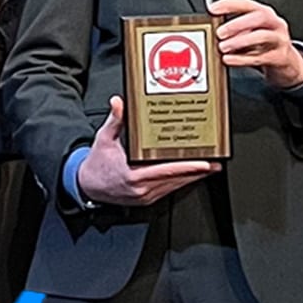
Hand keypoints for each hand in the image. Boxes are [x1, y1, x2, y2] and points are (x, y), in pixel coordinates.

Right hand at [75, 96, 214, 206]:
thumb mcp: (104, 139)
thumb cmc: (97, 164)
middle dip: (197, 171)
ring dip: (192, 177)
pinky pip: (168, 190)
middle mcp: (141, 188)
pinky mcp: (146, 199)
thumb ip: (115, 121)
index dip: (187, 168)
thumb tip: (119, 103)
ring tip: (209, 168)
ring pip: (174, 186)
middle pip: (175, 179)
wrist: (87, 186)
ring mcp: (145, 196)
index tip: (203, 162)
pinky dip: (181, 182)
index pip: (166, 171)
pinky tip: (191, 175)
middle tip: (215, 163)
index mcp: (132, 175)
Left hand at [211, 0, 302, 89]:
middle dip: (237, 24)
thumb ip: (235, 29)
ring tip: (223, 47)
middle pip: (259, 17)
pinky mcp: (279, 57)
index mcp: (266, 14)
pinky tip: (228, 59)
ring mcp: (279, 40)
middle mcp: (275, 24)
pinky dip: (241, 59)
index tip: (212, 9)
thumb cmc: (264, 44)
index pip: (247, 4)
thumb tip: (214, 30)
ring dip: (239, 41)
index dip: (229, 4)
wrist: (286, 62)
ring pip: (262, 36)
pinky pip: (260, 57)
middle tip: (220, 32)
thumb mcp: (251, 32)